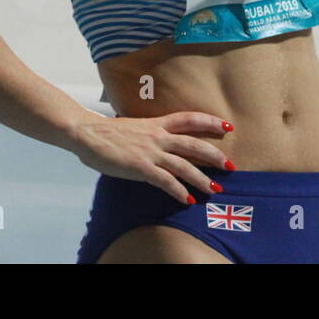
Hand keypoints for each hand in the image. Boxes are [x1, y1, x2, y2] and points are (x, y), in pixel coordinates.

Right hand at [68, 111, 234, 204]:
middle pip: (194, 143)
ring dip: (202, 178)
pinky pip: (165, 181)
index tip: (227, 126)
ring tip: (215, 189)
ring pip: (184, 165)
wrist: (87, 133)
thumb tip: (158, 141)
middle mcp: (158, 136)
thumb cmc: (106, 132)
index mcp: (156, 124)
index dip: (210, 122)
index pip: (189, 119)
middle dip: (214, 155)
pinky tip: (188, 199)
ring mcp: (150, 152)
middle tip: (230, 165)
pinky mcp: (141, 167)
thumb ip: (149, 134)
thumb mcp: (134, 127)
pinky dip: (178, 190)